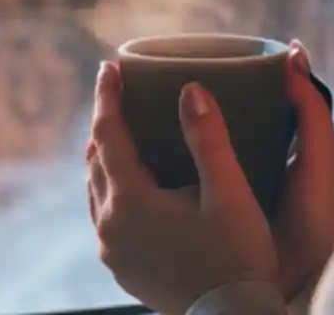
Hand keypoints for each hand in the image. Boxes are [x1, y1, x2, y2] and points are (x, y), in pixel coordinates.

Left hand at [88, 42, 333, 312]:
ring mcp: (114, 251)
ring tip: (123, 132)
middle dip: (106, 122)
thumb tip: (190, 88)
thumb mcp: (229, 191)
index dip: (108, 97)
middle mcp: (110, 226)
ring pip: (97, 190)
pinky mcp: (124, 268)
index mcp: (131, 202)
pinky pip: (106, 216)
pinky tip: (132, 184)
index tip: (109, 65)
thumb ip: (207, 138)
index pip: (108, 135)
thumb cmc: (238, 256)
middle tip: (119, 92)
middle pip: (96, 160)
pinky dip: (114, 188)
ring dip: (106, 156)